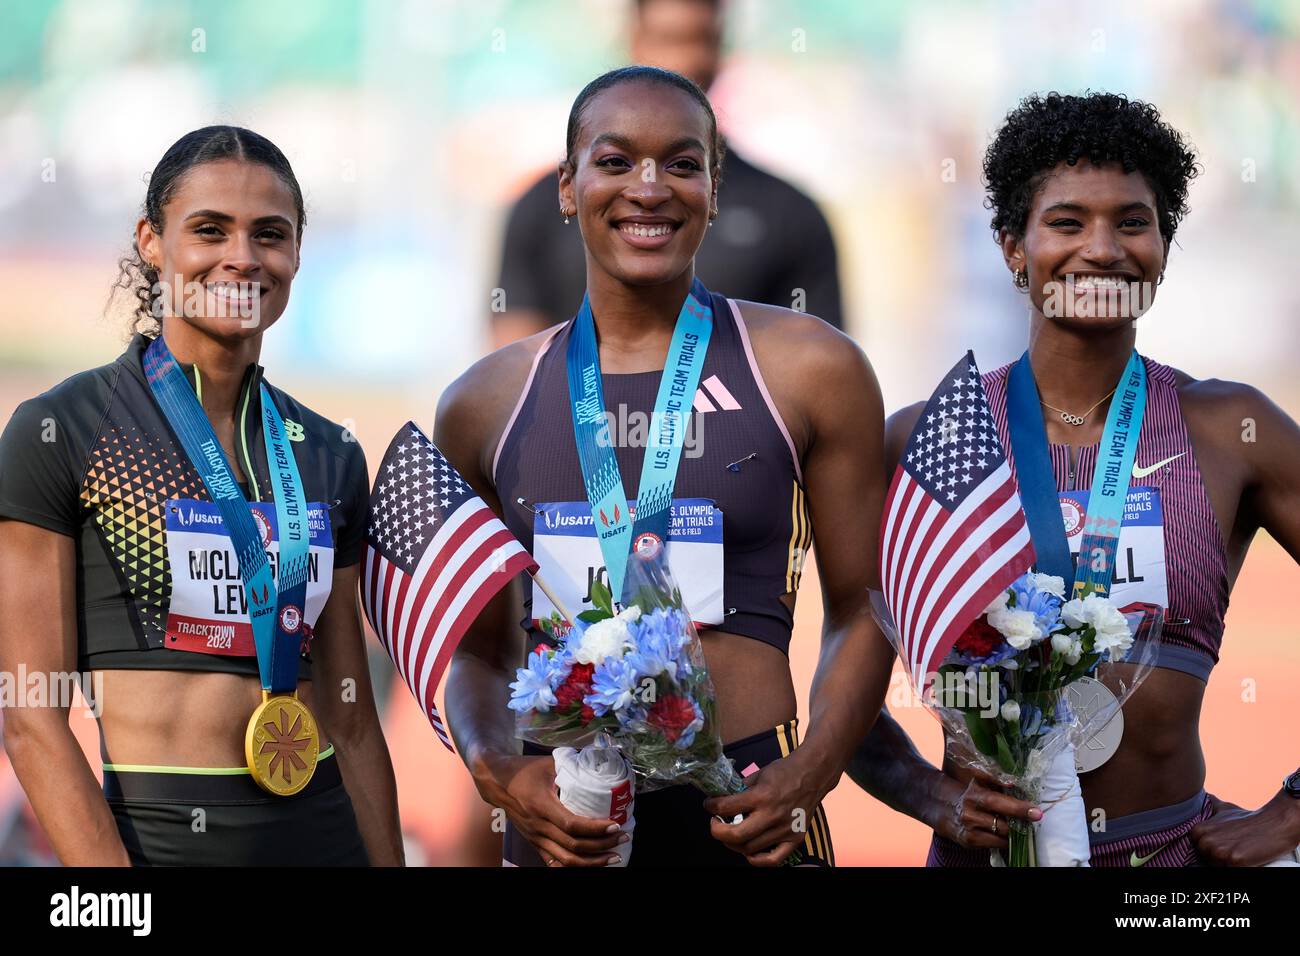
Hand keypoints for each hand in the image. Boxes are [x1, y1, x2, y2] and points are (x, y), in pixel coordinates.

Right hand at [478, 754, 625, 866]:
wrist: (496, 782)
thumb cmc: (524, 769)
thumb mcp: (548, 763)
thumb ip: (572, 765)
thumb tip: (600, 762)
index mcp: (542, 805)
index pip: (572, 825)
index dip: (595, 829)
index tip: (615, 825)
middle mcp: (538, 826)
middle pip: (572, 846)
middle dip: (601, 846)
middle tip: (622, 838)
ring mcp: (535, 837)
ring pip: (565, 860)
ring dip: (591, 862)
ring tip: (612, 856)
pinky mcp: (533, 842)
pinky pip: (554, 861)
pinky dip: (573, 866)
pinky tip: (590, 865)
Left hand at [703, 750, 827, 865]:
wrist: (813, 775)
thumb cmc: (784, 772)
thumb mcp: (758, 774)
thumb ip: (740, 789)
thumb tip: (721, 800)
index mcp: (762, 796)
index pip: (727, 808)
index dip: (711, 807)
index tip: (709, 805)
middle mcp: (773, 815)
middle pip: (736, 835)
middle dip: (717, 831)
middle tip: (715, 823)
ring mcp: (785, 830)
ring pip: (750, 849)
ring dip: (734, 843)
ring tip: (731, 833)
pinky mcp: (795, 839)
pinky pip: (773, 860)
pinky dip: (757, 860)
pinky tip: (749, 851)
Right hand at [923, 765, 1041, 849]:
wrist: (945, 810)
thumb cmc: (971, 795)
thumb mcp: (979, 783)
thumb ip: (995, 781)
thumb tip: (1017, 784)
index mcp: (974, 791)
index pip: (995, 797)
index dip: (1015, 804)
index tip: (1034, 808)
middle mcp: (970, 808)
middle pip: (999, 815)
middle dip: (1020, 815)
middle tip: (1037, 815)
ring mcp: (969, 825)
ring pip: (1000, 831)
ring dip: (1016, 830)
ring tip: (1027, 826)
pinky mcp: (969, 840)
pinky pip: (996, 843)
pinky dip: (1007, 841)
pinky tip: (1013, 837)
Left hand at [1191, 793, 1299, 866]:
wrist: (1273, 824)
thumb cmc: (1248, 819)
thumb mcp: (1224, 809)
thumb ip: (1210, 807)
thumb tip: (1203, 798)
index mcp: (1199, 830)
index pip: (1195, 847)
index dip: (1208, 847)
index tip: (1221, 842)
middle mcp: (1206, 841)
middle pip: (1205, 859)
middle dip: (1217, 856)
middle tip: (1232, 846)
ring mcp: (1219, 852)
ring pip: (1216, 866)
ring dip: (1227, 862)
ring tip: (1239, 850)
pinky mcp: (1234, 861)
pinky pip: (1229, 870)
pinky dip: (1237, 866)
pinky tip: (1244, 855)